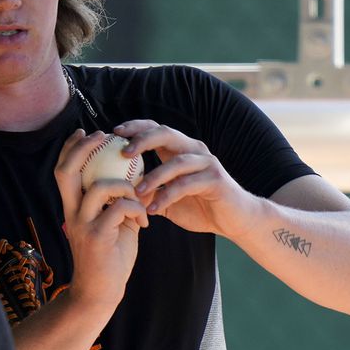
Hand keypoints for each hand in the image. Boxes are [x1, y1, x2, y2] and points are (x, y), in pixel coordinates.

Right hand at [54, 128, 148, 312]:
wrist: (101, 292)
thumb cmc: (109, 256)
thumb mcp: (112, 223)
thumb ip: (117, 201)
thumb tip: (133, 178)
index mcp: (73, 207)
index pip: (63, 170)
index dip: (71, 147)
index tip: (86, 132)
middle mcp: (72, 213)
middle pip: (67, 171)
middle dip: (85, 149)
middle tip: (104, 137)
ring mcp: (83, 224)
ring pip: (100, 187)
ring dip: (125, 186)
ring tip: (138, 198)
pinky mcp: (98, 237)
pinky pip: (119, 209)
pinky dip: (136, 209)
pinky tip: (144, 222)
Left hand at [120, 120, 260, 238]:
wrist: (235, 221)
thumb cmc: (202, 209)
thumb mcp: (169, 201)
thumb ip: (149, 195)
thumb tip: (121, 196)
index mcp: (181, 151)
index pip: (156, 129)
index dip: (136, 128)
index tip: (114, 133)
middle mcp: (194, 151)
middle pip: (166, 134)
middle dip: (143, 140)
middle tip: (123, 152)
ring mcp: (207, 163)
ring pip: (176, 162)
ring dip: (154, 176)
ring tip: (137, 191)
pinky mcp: (215, 180)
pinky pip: (187, 184)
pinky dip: (168, 195)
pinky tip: (154, 209)